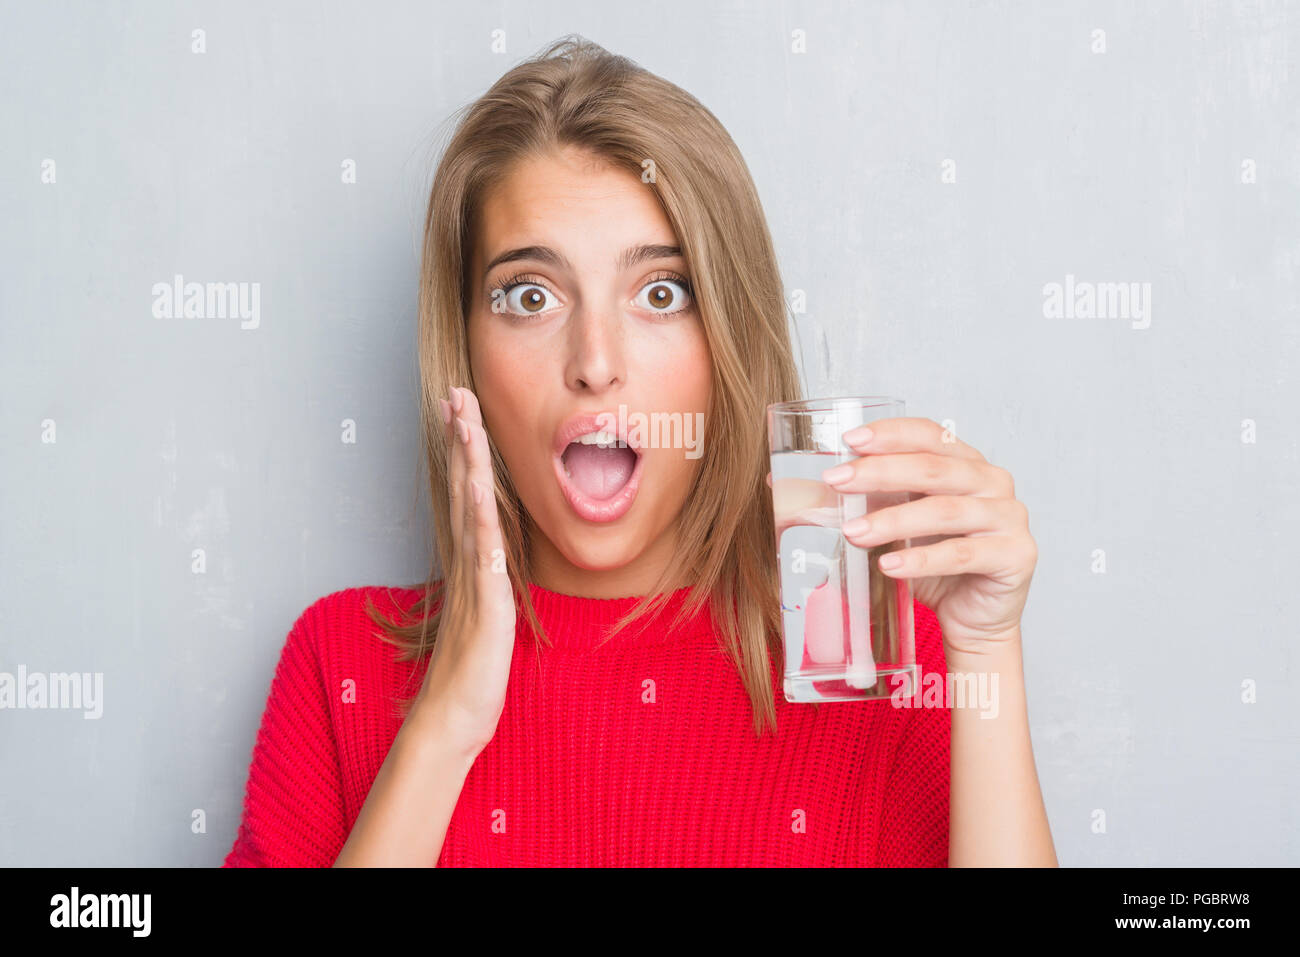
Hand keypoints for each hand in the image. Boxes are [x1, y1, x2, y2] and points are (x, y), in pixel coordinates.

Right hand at [414, 386, 516, 756]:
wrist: (452, 717)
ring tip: (463, 420)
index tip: (463, 414)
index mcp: (471, 564)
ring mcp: (473, 579)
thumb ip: (490, 585)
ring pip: (469, 508)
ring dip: (468, 462)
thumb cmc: (470, 673)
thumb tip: (497, 564)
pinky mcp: (485, 603)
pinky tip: (481, 489)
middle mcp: (466, 563)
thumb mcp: (487, 617)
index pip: (468, 496)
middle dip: (460, 439)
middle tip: (455, 394)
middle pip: (462, 488)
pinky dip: (481, 518)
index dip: (466, 454)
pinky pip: (483, 553)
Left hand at [814, 417, 1036, 656]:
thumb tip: (778, 484)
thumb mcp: (888, 526)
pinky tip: (889, 565)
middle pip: (933, 468)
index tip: (847, 441)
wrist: (971, 619)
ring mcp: (1008, 517)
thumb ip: (851, 502)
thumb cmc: (929, 566)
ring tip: (852, 533)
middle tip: (836, 482)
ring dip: (893, 520)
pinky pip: (963, 553)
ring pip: (945, 510)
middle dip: (879, 473)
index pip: (928, 433)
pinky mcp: (1016, 555)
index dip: (888, 434)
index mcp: (965, 462)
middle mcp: (992, 481)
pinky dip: (922, 559)